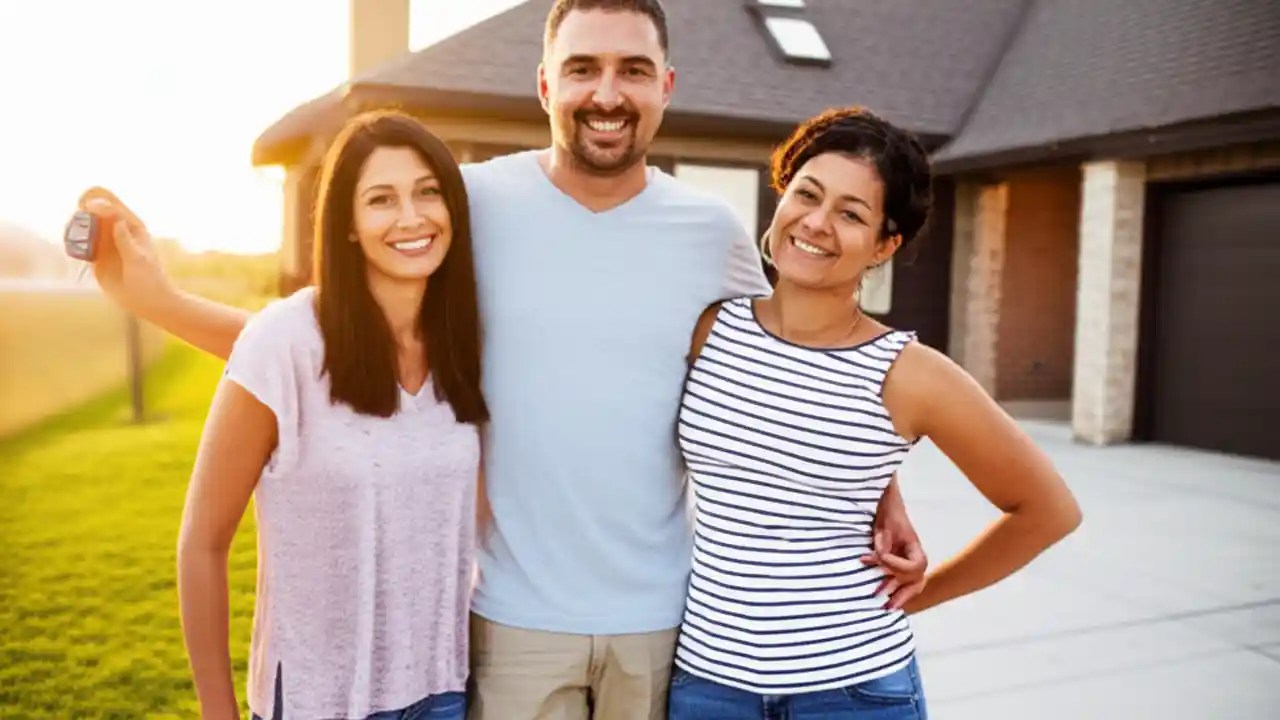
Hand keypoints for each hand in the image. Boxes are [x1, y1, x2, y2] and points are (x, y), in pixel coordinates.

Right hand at [77, 187, 173, 313]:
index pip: (116, 210)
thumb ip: (125, 241)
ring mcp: (108, 246)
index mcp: (134, 229)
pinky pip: (85, 248)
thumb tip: (117, 220)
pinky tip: (69, 242)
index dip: (102, 204)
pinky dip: (76, 244)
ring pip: (90, 230)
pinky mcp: (99, 260)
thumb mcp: (138, 259)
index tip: (89, 205)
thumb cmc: (150, 279)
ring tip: (70, 227)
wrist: (150, 302)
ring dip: (78, 226)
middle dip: (86, 212)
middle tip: (76, 215)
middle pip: (99, 216)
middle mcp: (119, 234)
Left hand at [861, 479, 927, 610]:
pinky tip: (888, 600)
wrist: (886, 505)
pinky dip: (897, 591)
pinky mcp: (898, 563)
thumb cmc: (888, 513)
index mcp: (915, 547)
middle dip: (902, 593)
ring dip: (900, 596)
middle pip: (917, 580)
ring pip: (912, 585)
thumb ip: (883, 544)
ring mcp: (908, 561)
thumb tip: (880, 558)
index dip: (898, 565)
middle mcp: (914, 556)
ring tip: (888, 608)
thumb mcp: (884, 526)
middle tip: (888, 605)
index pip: (915, 565)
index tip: (881, 557)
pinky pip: (903, 582)